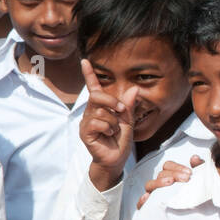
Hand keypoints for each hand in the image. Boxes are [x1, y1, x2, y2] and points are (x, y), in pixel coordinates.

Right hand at [79, 59, 137, 190]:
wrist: (117, 159)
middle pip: (97, 96)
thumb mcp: (128, 121)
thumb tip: (134, 88)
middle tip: (122, 111)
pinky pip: (97, 123)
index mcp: (101, 108)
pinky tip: (107, 136)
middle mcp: (91, 112)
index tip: (85, 61)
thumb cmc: (121, 140)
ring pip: (101, 112)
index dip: (89, 74)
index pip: (94, 88)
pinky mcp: (84, 132)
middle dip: (112, 101)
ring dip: (113, 122)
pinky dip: (107, 129)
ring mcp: (86, 122)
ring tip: (113, 132)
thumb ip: (129, 106)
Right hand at [137, 155, 202, 208]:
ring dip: (159, 182)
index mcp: (170, 176)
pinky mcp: (151, 208)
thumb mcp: (201, 181)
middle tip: (186, 179)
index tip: (190, 173)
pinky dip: (142, 200)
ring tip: (170, 182)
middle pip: (161, 174)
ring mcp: (154, 195)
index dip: (177, 167)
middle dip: (174, 174)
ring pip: (150, 185)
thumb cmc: (198, 196)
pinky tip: (147, 198)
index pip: (167, 166)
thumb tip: (195, 157)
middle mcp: (161, 184)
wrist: (200, 215)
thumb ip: (199, 167)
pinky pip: (142, 204)